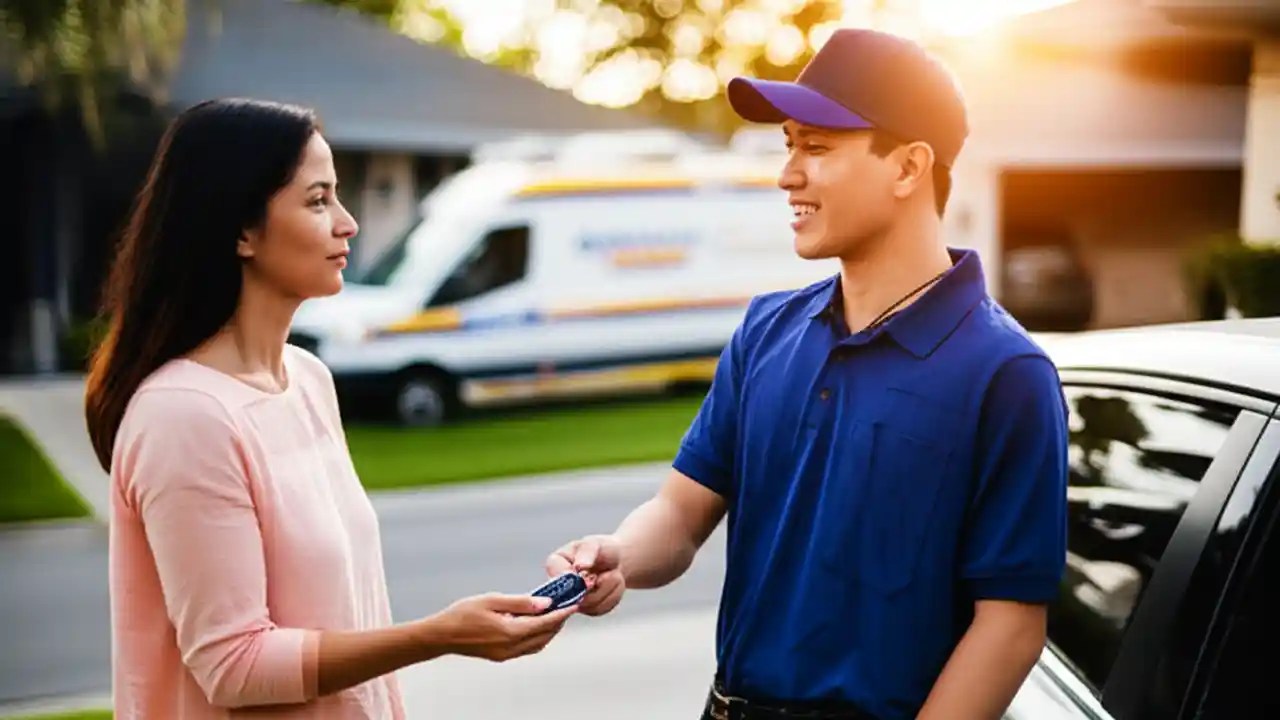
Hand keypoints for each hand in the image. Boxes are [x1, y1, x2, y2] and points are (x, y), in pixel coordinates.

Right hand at [430, 592, 575, 661]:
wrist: (442, 636)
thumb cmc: (463, 614)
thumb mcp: (492, 600)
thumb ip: (520, 602)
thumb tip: (546, 603)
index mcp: (510, 632)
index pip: (544, 623)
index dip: (562, 613)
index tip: (574, 603)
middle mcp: (511, 647)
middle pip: (544, 636)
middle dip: (558, 622)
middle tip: (567, 606)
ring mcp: (506, 655)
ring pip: (538, 644)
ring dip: (549, 631)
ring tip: (555, 614)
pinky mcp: (501, 656)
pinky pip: (527, 648)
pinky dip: (537, 637)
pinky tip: (536, 624)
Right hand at [545, 534, 625, 615]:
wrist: (616, 560)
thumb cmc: (601, 549)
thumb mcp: (594, 545)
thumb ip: (586, 553)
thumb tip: (579, 566)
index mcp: (554, 565)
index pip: (558, 580)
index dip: (577, 579)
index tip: (590, 570)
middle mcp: (559, 586)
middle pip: (574, 597)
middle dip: (597, 585)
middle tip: (606, 573)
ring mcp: (572, 600)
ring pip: (590, 605)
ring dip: (607, 589)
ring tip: (610, 575)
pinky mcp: (587, 609)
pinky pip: (600, 609)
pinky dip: (612, 596)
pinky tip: (612, 585)